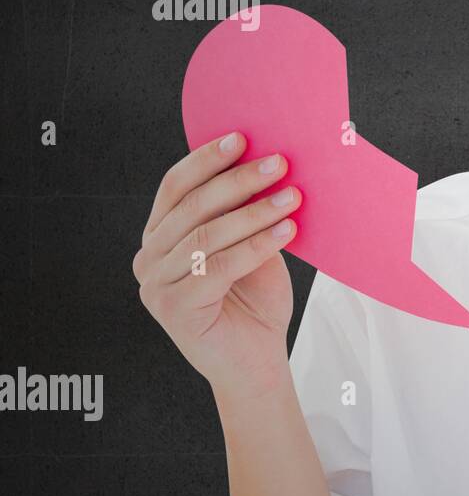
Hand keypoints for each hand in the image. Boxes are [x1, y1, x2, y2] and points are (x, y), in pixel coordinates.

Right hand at [133, 131, 301, 400]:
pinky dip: (257, 245)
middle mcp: (149, 257)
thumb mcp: (250, 244)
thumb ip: (245, 211)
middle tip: (279, 163)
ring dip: (254, 212)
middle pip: (192, 207)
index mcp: (161, 235)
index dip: (206, 159)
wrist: (257, 358)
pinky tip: (287, 231)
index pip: (175, 186)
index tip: (242, 137)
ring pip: (206, 236)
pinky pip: (218, 267)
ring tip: (293, 197)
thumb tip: (270, 163)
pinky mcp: (173, 309)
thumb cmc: (254, 299)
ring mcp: (155, 285)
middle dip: (239, 181)